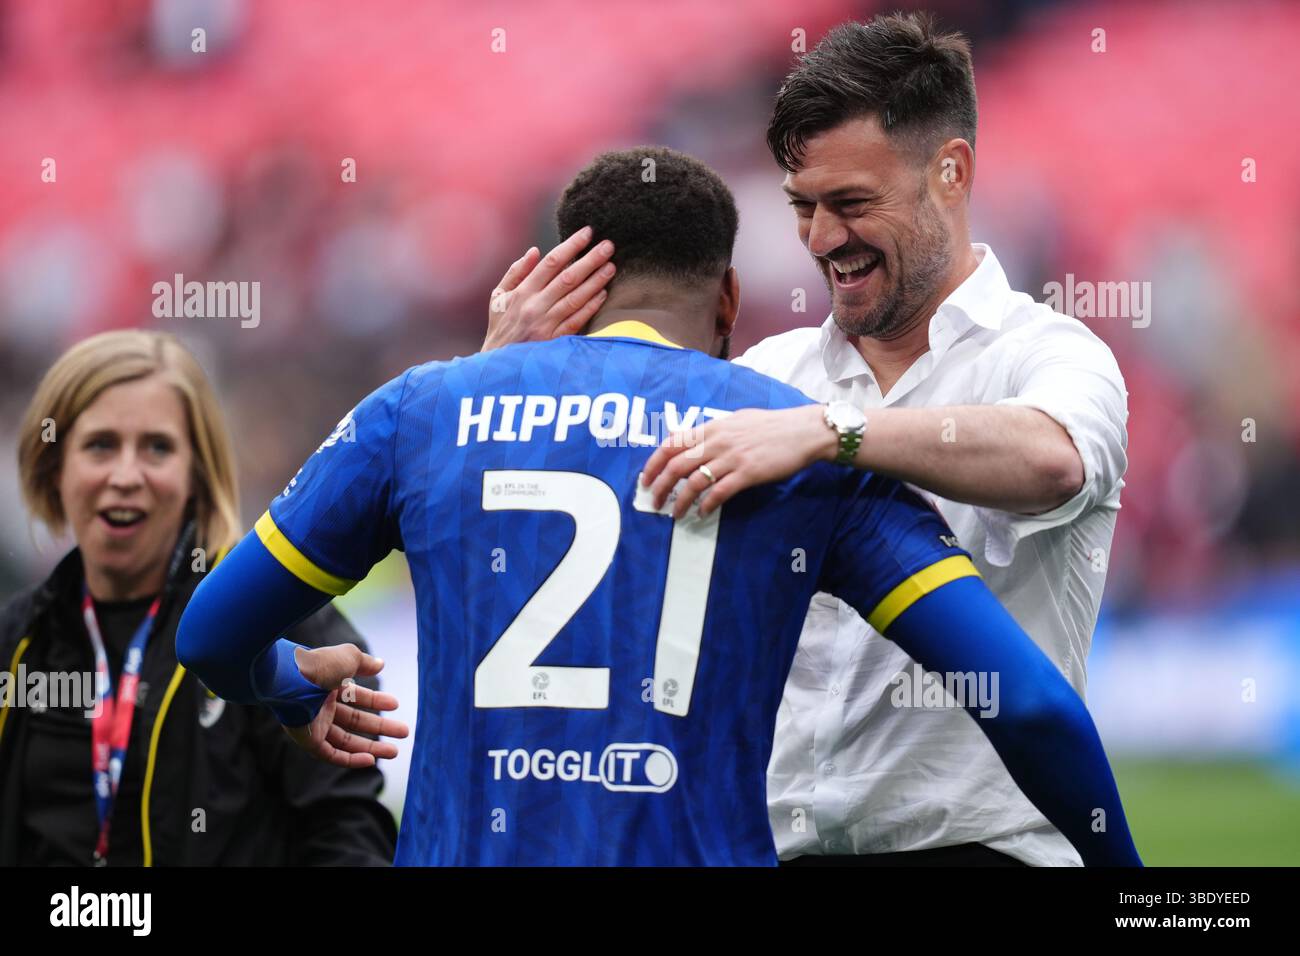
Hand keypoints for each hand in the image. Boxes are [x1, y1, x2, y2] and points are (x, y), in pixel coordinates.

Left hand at [282, 644, 408, 768]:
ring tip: (394, 751)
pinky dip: (350, 759)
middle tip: (404, 733)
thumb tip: (380, 664)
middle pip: (355, 721)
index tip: (396, 705)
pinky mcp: (308, 740)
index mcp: (329, 685)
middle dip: (380, 728)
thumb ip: (364, 663)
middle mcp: (321, 706)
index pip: (357, 697)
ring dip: (370, 747)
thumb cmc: (318, 665)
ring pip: (346, 741)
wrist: (289, 679)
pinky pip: (331, 754)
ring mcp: (314, 724)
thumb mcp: (347, 658)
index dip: (377, 702)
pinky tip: (370, 760)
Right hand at [484, 226, 615, 349]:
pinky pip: (576, 321)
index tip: (587, 232)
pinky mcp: (554, 341)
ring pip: (575, 298)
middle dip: (590, 260)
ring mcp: (545, 324)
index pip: (551, 263)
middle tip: (608, 246)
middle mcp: (534, 306)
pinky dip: (590, 307)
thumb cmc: (500, 326)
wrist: (498, 364)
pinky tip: (603, 294)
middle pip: (567, 278)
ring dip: (595, 281)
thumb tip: (535, 251)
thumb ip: (516, 272)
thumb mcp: (499, 296)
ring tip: (611, 267)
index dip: (571, 246)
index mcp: (522, 291)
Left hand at [640, 405, 838, 518]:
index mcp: (712, 427)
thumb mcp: (736, 420)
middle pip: (677, 465)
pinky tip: (702, 513)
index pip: (672, 444)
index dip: (654, 463)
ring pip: (694, 481)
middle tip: (653, 501)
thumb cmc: (771, 426)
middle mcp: (717, 441)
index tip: (646, 478)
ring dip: (680, 501)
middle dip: (660, 486)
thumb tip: (684, 436)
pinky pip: (719, 492)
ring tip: (675, 513)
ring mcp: (732, 457)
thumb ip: (710, 430)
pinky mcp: (747, 473)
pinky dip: (706, 504)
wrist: (802, 431)